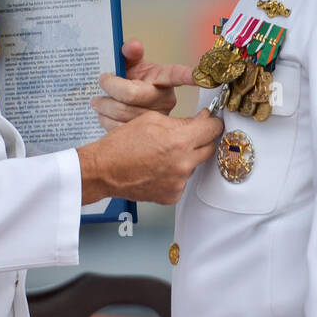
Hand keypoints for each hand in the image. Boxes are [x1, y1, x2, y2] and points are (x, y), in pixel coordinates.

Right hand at [77, 109, 223, 205]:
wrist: (104, 171)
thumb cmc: (121, 145)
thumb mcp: (152, 120)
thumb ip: (180, 121)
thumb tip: (199, 121)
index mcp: (180, 141)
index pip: (213, 129)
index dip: (212, 123)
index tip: (210, 122)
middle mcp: (183, 164)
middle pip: (209, 149)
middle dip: (201, 140)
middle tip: (186, 136)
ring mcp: (179, 182)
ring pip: (194, 165)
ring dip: (186, 158)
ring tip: (162, 154)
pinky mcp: (172, 195)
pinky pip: (182, 181)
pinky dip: (175, 174)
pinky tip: (158, 168)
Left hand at [91, 39, 195, 131]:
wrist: (122, 100)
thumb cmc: (130, 78)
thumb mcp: (130, 61)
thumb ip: (129, 51)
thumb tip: (132, 46)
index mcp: (163, 78)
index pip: (177, 75)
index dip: (190, 75)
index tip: (201, 75)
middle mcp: (165, 100)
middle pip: (131, 95)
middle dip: (110, 88)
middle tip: (101, 81)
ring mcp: (157, 119)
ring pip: (122, 112)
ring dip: (104, 105)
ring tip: (99, 99)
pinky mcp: (145, 134)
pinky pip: (118, 127)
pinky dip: (104, 119)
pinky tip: (104, 113)